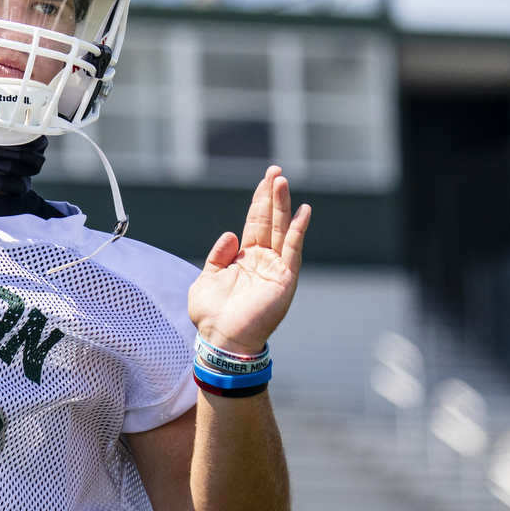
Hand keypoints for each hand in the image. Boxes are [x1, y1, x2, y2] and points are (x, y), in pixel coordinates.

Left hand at [188, 166, 310, 355]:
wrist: (221, 339)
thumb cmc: (211, 315)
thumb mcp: (206, 279)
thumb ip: (217, 255)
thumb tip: (230, 234)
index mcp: (244, 257)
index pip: (255, 222)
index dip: (259, 200)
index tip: (265, 179)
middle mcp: (263, 259)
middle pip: (270, 220)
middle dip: (272, 195)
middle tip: (276, 171)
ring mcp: (275, 268)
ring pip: (282, 230)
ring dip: (283, 206)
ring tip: (283, 181)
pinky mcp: (284, 279)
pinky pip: (293, 250)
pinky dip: (298, 231)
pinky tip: (303, 212)